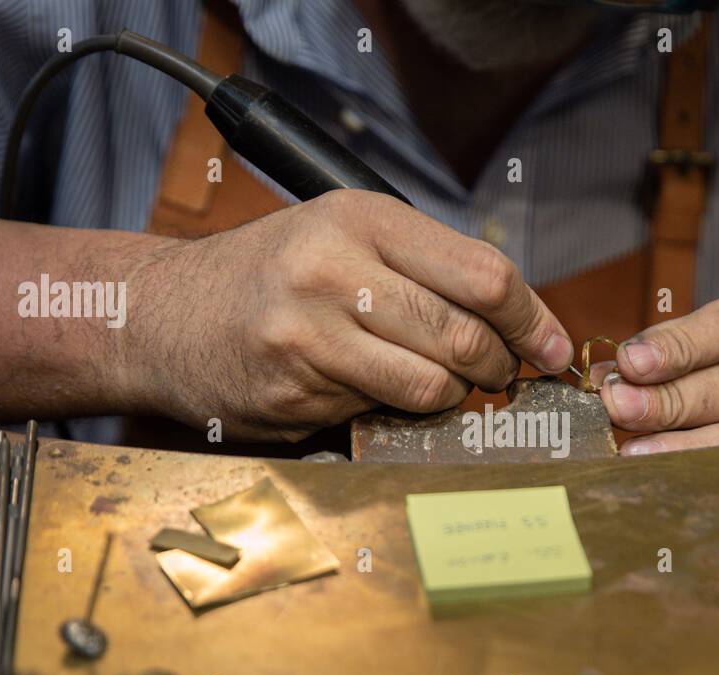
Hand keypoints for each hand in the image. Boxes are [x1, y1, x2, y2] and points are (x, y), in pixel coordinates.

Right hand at [128, 190, 571, 440]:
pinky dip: (392, 412)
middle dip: (498, 366)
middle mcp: (334, 269)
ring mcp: (308, 334)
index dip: (534, 319)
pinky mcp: (291, 391)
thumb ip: (425, 266)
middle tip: (500, 374)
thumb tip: (520, 322)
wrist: (163, 315)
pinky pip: (379, 414)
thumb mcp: (345, 236)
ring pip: (430, 385)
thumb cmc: (274, 275)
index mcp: (361, 217)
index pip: (484, 274)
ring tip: (439, 385)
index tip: (555, 347)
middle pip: (464, 334)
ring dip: (450, 396)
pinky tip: (366, 391)